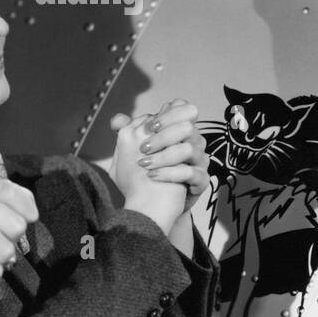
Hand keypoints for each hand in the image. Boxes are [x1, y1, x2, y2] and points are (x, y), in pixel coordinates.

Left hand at [108, 98, 203, 235]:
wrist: (154, 206)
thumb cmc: (143, 176)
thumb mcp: (130, 155)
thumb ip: (125, 134)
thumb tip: (115, 121)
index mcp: (178, 132)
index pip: (183, 109)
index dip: (168, 114)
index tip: (148, 126)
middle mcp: (192, 143)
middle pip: (188, 127)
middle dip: (164, 136)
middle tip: (144, 147)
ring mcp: (199, 161)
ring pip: (190, 149)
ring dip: (164, 156)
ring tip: (145, 165)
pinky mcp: (202, 180)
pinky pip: (192, 173)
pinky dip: (170, 173)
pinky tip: (153, 176)